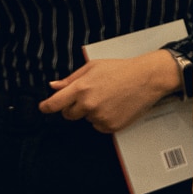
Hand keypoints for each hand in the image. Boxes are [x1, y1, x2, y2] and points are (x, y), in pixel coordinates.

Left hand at [39, 51, 180, 133]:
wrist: (147, 78)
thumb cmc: (121, 70)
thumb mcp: (93, 67)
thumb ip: (71, 79)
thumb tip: (54, 86)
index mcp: (80, 88)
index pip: (54, 104)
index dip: (46, 107)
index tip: (44, 108)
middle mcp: (88, 104)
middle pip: (68, 115)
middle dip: (74, 108)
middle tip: (91, 96)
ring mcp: (99, 116)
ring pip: (86, 119)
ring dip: (92, 112)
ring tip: (109, 98)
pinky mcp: (111, 126)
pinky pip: (99, 126)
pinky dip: (104, 119)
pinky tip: (115, 107)